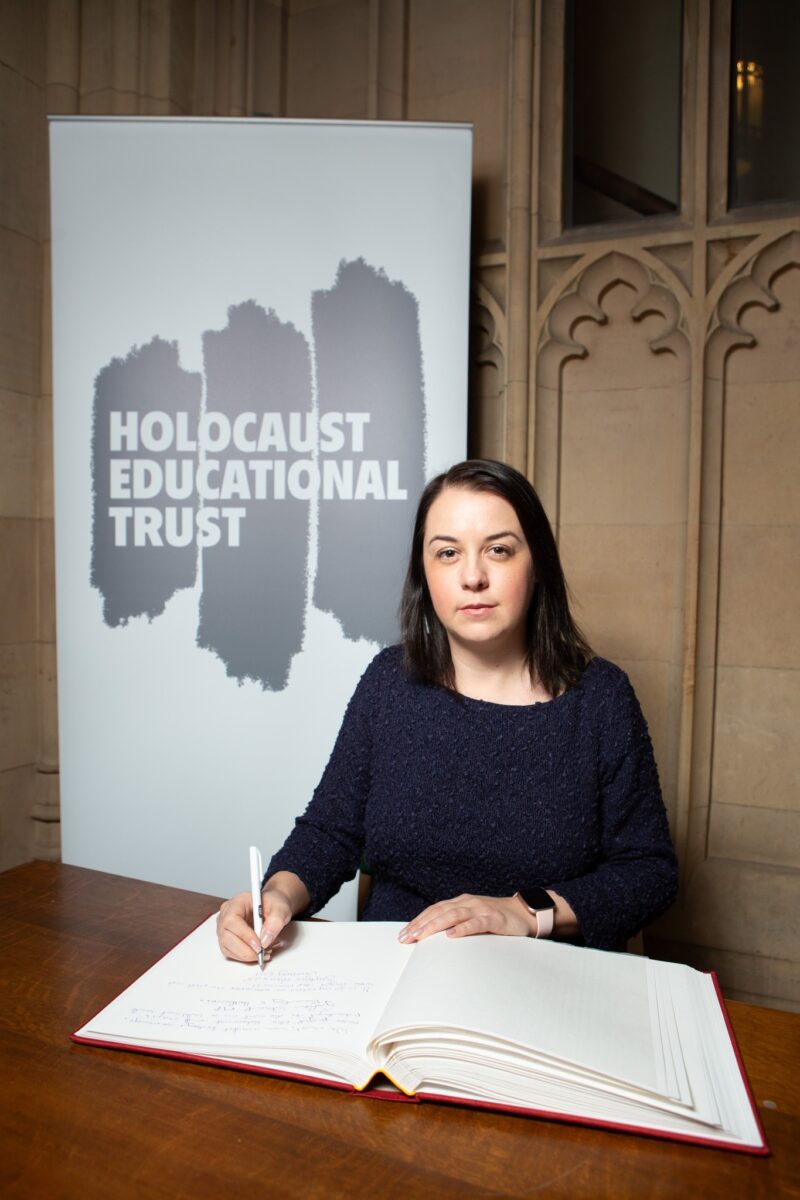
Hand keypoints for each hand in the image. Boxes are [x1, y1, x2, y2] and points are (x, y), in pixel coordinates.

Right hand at [216, 887, 292, 962]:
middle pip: (226, 936)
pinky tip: (257, 953)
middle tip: (262, 953)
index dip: (244, 935)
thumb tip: (265, 940)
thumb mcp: (281, 908)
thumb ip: (275, 922)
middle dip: (246, 949)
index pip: (232, 920)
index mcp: (237, 902)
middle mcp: (227, 914)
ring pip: (227, 947)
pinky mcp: (227, 938)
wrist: (273, 907)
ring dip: (246, 955)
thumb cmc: (274, 904)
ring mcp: (225, 927)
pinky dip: (244, 956)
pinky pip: (230, 952)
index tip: (259, 945)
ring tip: (263, 952)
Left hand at [398, 893, 537, 942]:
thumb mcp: (474, 920)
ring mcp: (481, 909)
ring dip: (435, 925)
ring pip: (453, 915)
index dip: (418, 921)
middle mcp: (468, 903)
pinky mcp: (494, 919)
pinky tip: (451, 935)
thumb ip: (457, 925)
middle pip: (439, 911)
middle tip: (406, 937)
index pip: (434, 910)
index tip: (404, 934)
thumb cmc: (497, 920)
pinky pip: (476, 923)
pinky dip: (463, 928)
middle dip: (421, 924)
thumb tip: (435, 939)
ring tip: (421, 935)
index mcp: (461, 903)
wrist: (525, 913)